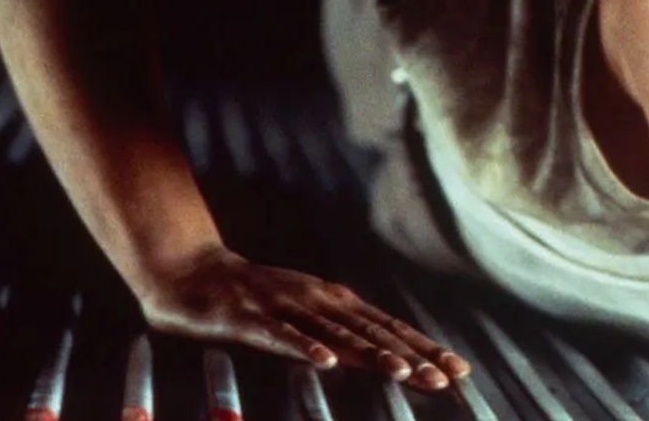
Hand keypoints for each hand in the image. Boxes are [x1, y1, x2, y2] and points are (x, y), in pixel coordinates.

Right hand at [136, 246, 469, 390]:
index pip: (389, 327)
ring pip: (336, 334)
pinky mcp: (252, 318)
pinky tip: (327, 363)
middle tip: (446, 376)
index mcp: (334, 301)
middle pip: (373, 331)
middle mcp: (318, 300)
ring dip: (372, 354)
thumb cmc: (253, 297)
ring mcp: (286, 307)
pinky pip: (282, 336)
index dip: (424, 348)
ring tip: (403, 372)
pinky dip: (306, 349)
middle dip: (413, 355)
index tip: (457, 368)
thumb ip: (339, 330)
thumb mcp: (305, 311)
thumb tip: (381, 352)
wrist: (191, 271)